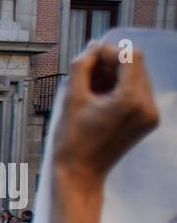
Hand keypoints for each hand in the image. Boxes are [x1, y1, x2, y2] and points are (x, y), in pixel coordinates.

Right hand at [52, 42, 159, 187]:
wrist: (80, 174)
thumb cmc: (72, 142)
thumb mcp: (72, 99)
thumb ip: (82, 68)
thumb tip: (91, 48)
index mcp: (131, 100)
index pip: (130, 57)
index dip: (109, 52)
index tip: (89, 57)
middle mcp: (147, 106)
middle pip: (136, 66)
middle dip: (111, 64)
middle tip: (86, 72)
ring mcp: (150, 115)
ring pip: (137, 78)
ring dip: (115, 76)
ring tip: (90, 87)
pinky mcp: (147, 121)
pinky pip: (138, 93)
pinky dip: (120, 89)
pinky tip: (99, 97)